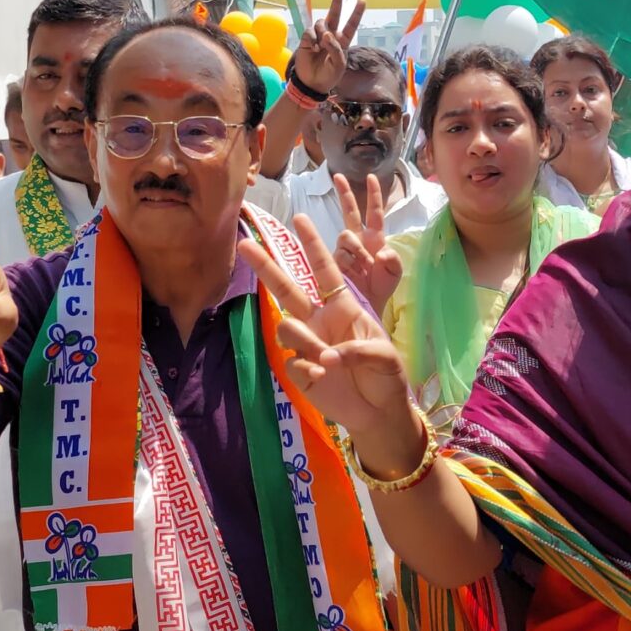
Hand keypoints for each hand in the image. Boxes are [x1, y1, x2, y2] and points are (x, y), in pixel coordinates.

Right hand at [241, 213, 415, 458]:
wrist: (379, 411)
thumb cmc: (386, 375)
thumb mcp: (384, 355)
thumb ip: (358, 349)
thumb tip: (327, 356)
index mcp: (343, 307)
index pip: (325, 270)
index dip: (314, 245)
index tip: (301, 219)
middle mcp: (320, 321)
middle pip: (286, 288)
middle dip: (266, 266)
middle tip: (244, 243)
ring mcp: (307, 345)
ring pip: (286, 327)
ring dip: (305, 341)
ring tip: (327, 361)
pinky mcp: (299, 371)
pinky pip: (292, 362)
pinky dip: (308, 371)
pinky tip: (323, 380)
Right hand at [289, 0, 366, 94]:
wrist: (312, 83)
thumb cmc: (329, 75)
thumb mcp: (338, 65)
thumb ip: (335, 48)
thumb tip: (326, 34)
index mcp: (343, 41)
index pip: (351, 25)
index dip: (357, 13)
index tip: (363, 1)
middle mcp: (331, 35)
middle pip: (335, 14)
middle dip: (337, 0)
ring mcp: (318, 36)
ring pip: (321, 22)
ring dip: (322, 31)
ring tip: (320, 46)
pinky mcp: (307, 39)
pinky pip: (309, 31)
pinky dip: (311, 39)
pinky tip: (311, 49)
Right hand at [333, 173, 404, 311]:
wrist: (366, 307)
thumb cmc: (380, 289)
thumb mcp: (394, 274)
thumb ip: (394, 261)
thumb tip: (382, 253)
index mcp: (375, 239)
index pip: (375, 213)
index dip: (374, 195)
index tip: (372, 176)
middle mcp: (357, 240)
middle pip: (350, 212)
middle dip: (344, 193)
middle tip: (337, 175)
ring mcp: (343, 250)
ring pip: (345, 235)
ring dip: (356, 250)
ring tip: (363, 267)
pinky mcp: (333, 260)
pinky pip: (340, 254)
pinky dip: (349, 262)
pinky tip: (354, 273)